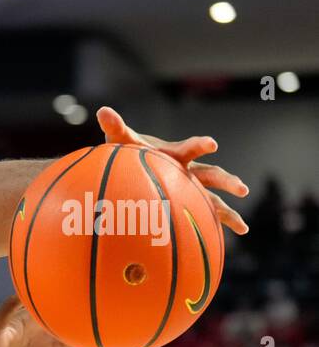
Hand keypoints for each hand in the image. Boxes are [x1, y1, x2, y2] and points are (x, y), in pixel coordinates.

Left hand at [0, 295, 98, 346]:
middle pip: (61, 319)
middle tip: (105, 305)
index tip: (84, 283)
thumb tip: (25, 287)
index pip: (48, 302)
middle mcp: (32, 329)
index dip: (63, 294)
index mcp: (23, 317)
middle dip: (78, 313)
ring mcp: (37, 346)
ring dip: (83, 336)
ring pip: (66, 338)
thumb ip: (10, 307)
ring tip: (107, 331)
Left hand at [97, 106, 249, 233]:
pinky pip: (206, 214)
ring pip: (214, 199)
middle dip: (226, 181)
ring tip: (243, 227)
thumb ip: (116, 127)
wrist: (137, 162)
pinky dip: (218, 224)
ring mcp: (191, 187)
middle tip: (242, 189)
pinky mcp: (189, 201)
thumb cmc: (131, 151)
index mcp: (175, 155)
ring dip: (228, 212)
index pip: (190, 148)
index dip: (200, 145)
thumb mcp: (123, 140)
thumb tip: (102, 111)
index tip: (212, 144)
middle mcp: (189, 170)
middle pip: (212, 174)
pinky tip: (234, 235)